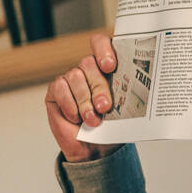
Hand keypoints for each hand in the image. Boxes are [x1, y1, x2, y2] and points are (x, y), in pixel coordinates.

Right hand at [45, 33, 123, 162]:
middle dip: (99, 87)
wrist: (94, 148)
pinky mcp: (56, 89)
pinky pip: (60, 88)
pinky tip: (76, 118)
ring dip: (85, 102)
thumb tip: (135, 89)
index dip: (104, 50)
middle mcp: (88, 69)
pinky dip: (70, 105)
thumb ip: (123, 94)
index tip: (110, 66)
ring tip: (93, 120)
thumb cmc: (111, 126)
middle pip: (90, 63)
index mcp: (108, 68)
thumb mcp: (123, 110)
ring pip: (75, 76)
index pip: (102, 44)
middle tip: (105, 107)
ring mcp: (71, 78)